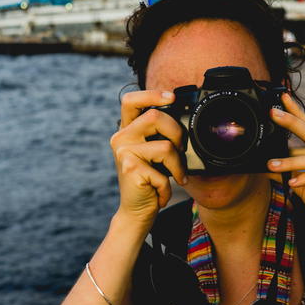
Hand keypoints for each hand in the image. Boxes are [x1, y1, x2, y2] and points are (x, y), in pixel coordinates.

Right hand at [109, 90, 187, 229]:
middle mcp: (121, 137)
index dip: (151, 94)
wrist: (137, 210)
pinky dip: (169, 185)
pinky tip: (160, 191)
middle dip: (178, 133)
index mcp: (127, 130)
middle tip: (181, 150)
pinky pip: (164, 171)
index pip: (131, 100)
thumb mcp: (155, 153)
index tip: (172, 97)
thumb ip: (160, 134)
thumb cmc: (150, 180)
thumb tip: (183, 116)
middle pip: (155, 116)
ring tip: (176, 176)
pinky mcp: (129, 168)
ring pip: (166, 146)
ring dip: (178, 165)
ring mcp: (124, 152)